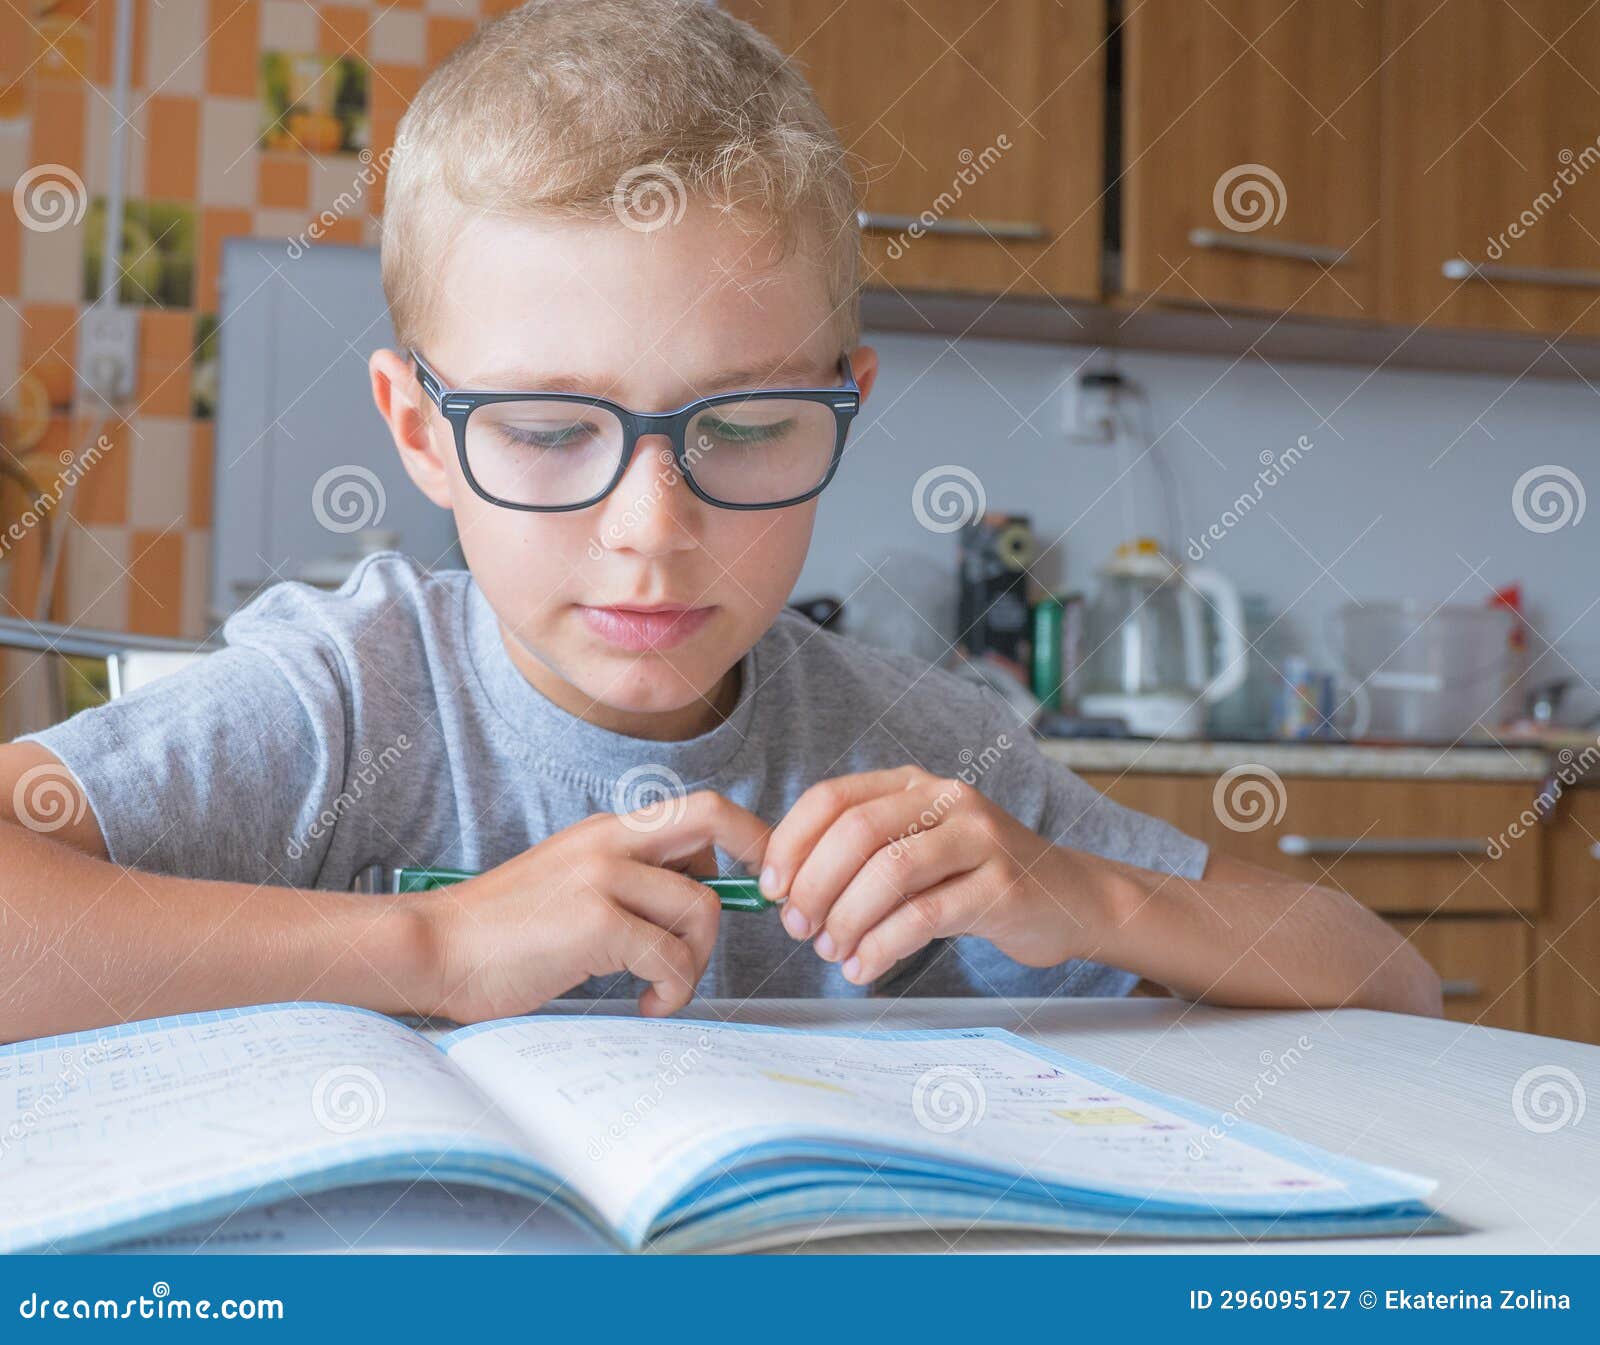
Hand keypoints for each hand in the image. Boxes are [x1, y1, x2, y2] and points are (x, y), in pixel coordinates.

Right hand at [406, 791, 769, 1020]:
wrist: (431, 949)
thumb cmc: (498, 937)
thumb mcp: (568, 888)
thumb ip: (624, 885)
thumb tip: (691, 906)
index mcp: (605, 833)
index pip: (698, 807)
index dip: (747, 833)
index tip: (766, 873)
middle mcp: (608, 841)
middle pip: (712, 817)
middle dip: (757, 855)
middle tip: (769, 904)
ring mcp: (601, 877)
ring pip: (701, 907)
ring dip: (698, 960)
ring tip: (664, 987)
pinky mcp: (595, 922)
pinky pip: (671, 957)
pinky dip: (672, 989)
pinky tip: (648, 1004)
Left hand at [760, 766, 1106, 983]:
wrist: (1066, 898)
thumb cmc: (972, 879)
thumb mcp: (914, 849)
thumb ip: (855, 856)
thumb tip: (776, 883)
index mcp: (911, 784)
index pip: (832, 798)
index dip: (790, 844)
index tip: (770, 889)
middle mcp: (945, 799)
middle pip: (856, 832)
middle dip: (814, 886)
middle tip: (798, 928)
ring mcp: (978, 839)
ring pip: (890, 872)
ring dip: (847, 920)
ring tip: (833, 953)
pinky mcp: (1001, 887)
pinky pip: (925, 915)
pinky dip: (883, 947)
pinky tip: (865, 968)